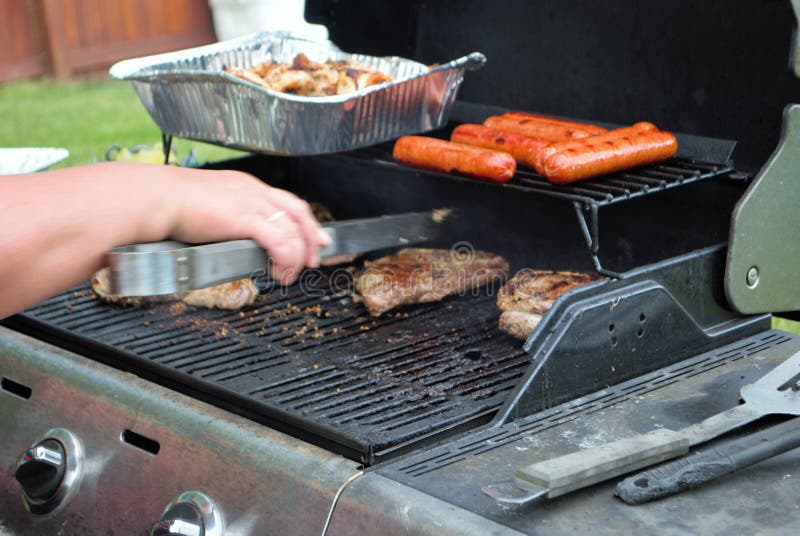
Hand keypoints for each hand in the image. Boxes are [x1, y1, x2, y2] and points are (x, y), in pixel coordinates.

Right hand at [163, 167, 329, 284]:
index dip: (304, 222)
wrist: (153, 199)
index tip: (315, 238)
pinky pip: (279, 241)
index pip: (286, 202)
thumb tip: (220, 234)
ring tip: (289, 274)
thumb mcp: (203, 205)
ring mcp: (251, 203)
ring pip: (292, 229)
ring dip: (297, 255)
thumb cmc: (166, 204)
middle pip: (298, 213)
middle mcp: (253, 191)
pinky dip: (286, 258)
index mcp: (245, 185)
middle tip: (314, 259)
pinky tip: (279, 272)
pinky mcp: (244, 219)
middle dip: (311, 238)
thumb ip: (219, 217)